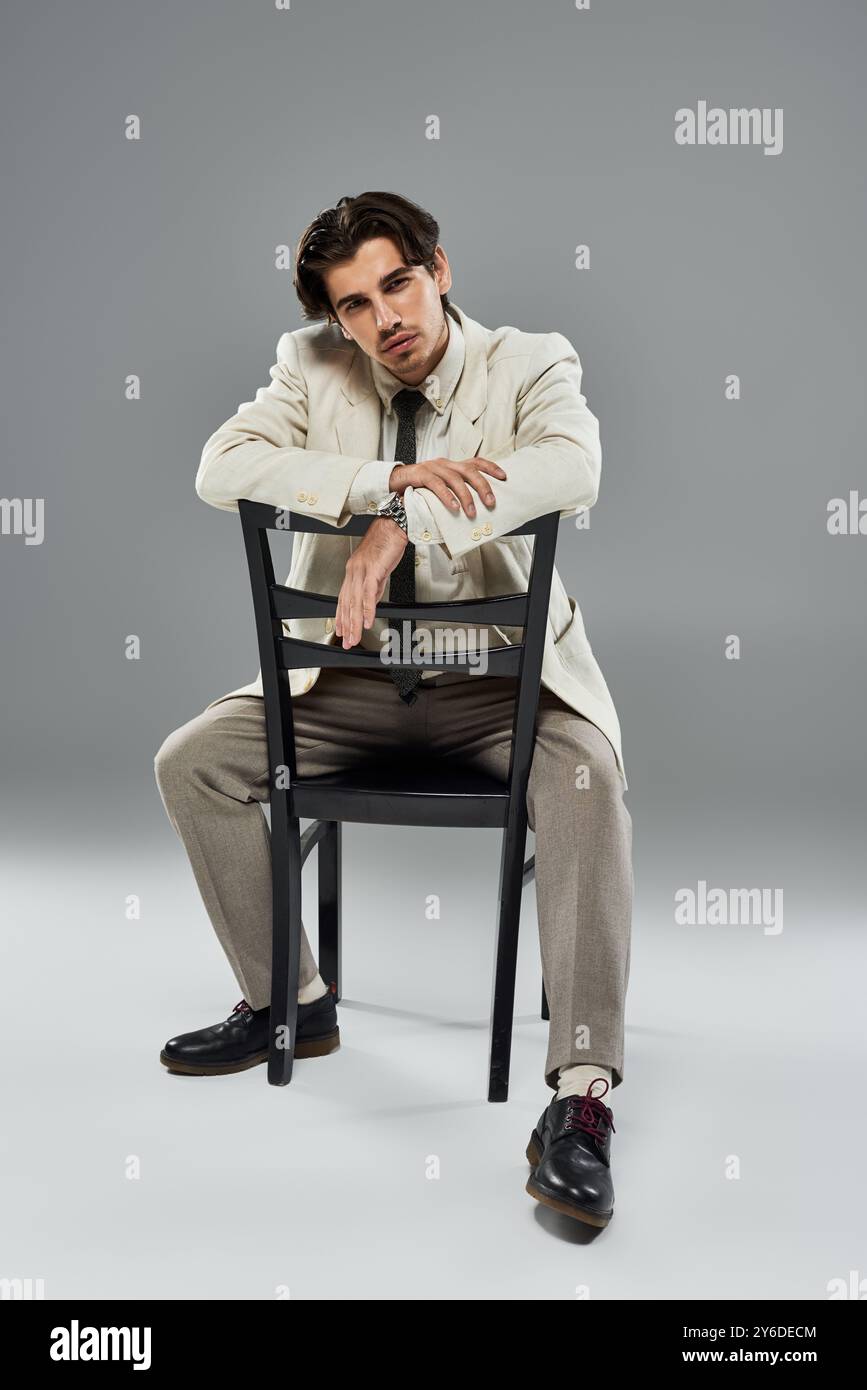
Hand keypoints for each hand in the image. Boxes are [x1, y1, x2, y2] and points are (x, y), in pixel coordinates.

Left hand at [334, 517, 406, 649]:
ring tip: (355, 637)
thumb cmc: (387, 542)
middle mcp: (354, 570)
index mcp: (354, 570)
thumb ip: (374, 586)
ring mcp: (362, 570)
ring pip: (355, 602)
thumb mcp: (379, 569)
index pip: (343, 598)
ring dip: (354, 623)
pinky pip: (368, 594)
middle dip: (346, 625)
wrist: (395, 525)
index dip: (341, 616)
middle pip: (347, 603)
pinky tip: (367, 621)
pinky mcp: (373, 570)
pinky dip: (367, 610)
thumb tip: (372, 602)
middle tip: (347, 641)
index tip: (340, 629)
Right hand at [388, 457, 507, 519]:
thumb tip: (474, 513)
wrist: (393, 484)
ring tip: (472, 512)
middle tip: (491, 502)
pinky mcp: (420, 475)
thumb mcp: (441, 490)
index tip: (504, 477)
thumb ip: (455, 495)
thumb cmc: (420, 489)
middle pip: (469, 470)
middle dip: (482, 486)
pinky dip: (447, 497)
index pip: (476, 461)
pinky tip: (453, 507)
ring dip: (466, 496)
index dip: (491, 467)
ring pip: (454, 479)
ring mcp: (433, 468)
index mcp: (452, 466)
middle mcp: (445, 464)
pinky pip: (436, 485)